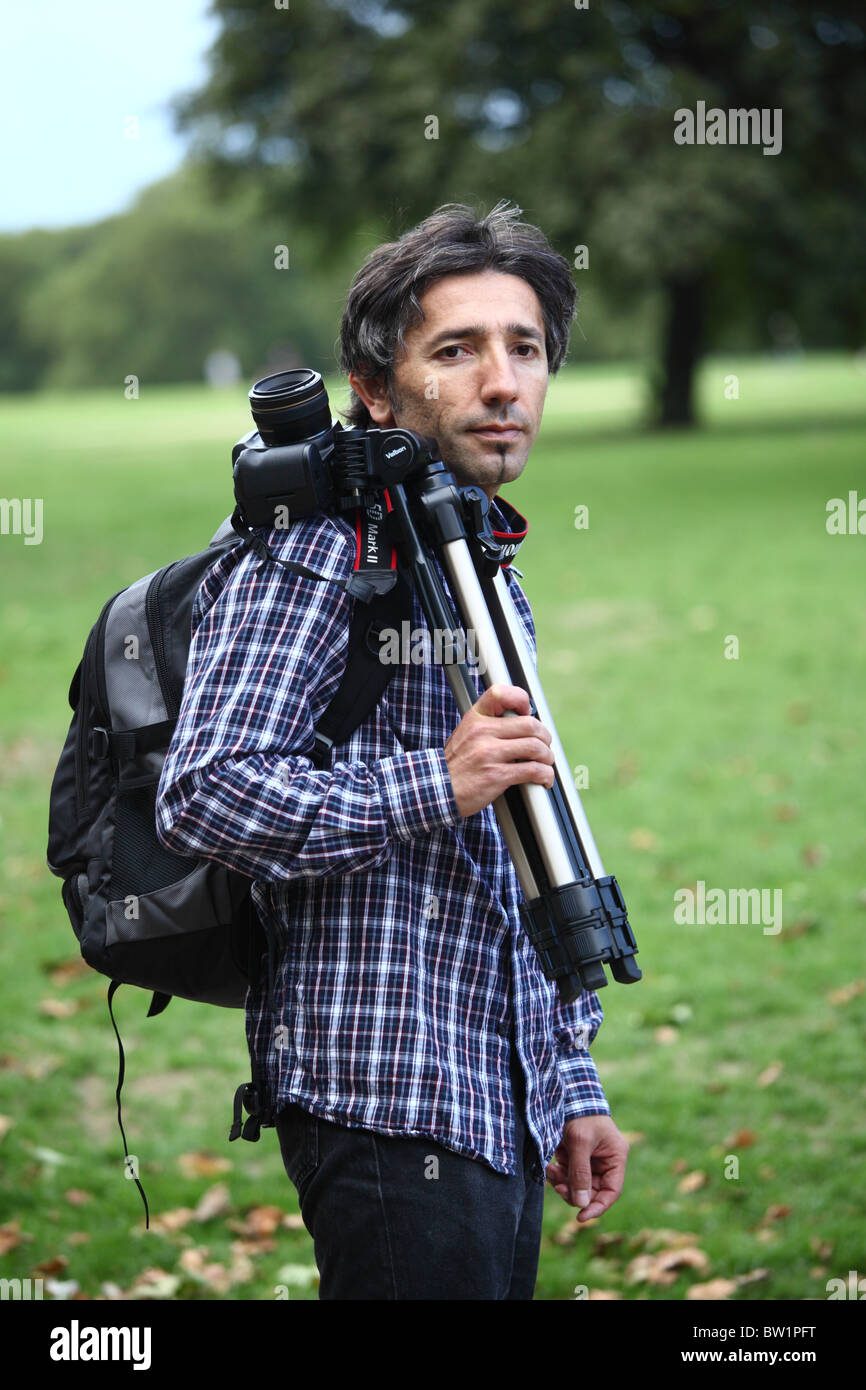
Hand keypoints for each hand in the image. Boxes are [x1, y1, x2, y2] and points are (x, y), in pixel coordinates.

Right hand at [443, 683, 554, 817]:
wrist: (437, 789)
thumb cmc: (457, 764)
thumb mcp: (467, 733)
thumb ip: (490, 725)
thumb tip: (522, 720)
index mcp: (476, 718)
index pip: (501, 693)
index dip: (521, 700)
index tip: (527, 713)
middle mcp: (482, 732)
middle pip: (530, 725)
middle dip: (544, 738)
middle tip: (545, 747)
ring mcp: (489, 753)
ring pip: (535, 747)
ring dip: (547, 757)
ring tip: (546, 764)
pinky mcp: (496, 775)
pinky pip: (532, 770)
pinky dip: (544, 775)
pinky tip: (543, 779)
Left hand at [545, 1115, 628, 1220]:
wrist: (566, 1093)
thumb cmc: (579, 1114)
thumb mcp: (580, 1142)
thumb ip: (580, 1173)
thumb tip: (581, 1204)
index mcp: (615, 1157)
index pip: (611, 1191)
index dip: (598, 1206)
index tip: (581, 1217)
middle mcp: (604, 1161)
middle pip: (592, 1191)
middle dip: (574, 1192)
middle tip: (558, 1188)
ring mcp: (589, 1160)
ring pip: (577, 1185)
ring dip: (563, 1183)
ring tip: (551, 1171)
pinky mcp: (575, 1157)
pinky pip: (567, 1175)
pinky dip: (558, 1174)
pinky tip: (550, 1166)